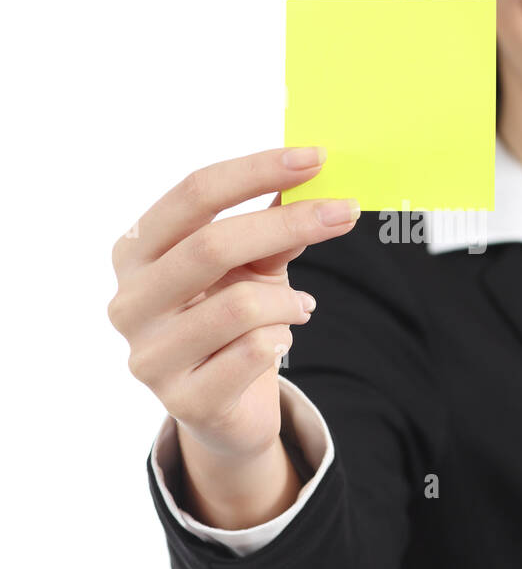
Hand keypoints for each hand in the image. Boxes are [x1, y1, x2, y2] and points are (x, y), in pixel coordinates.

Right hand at [108, 146, 358, 459]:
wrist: (224, 410)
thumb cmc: (231, 322)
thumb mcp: (251, 268)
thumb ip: (271, 233)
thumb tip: (311, 188)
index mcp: (135, 252)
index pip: (193, 194)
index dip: (255, 171)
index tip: (314, 158)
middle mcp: (129, 302)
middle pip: (212, 244)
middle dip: (289, 223)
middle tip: (345, 213)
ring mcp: (149, 356)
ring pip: (239, 306)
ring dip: (288, 301)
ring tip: (301, 306)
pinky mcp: (183, 402)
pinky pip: (253, 353)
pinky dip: (282, 339)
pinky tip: (281, 342)